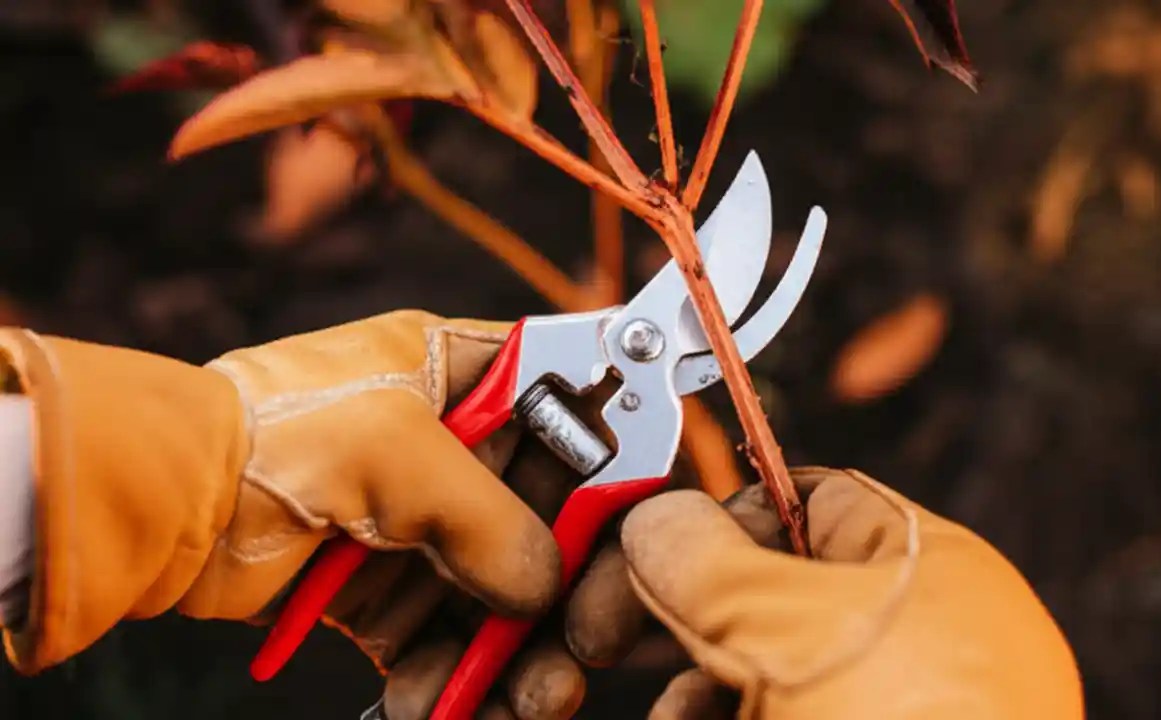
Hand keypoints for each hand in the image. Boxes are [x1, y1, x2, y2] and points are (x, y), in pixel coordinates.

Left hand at [0, 310, 585, 718]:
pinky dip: (452, 677)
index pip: (576, 406)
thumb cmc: (272, 433)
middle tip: (583, 644)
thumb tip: (543, 589)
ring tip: (527, 701)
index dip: (617, 459)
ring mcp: (421, 520)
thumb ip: (492, 519)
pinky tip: (441, 706)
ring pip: (506, 589)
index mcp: (465, 373)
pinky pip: (445, 636)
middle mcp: (455, 445)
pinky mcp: (387, 586)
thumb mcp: (400, 451)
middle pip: (554, 515)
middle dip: (572, 586)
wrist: (162, 504)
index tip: (640, 523)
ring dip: (521, 649)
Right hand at [565, 466, 1084, 718]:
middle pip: (770, 593)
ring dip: (693, 695)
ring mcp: (892, 710)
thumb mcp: (780, 625)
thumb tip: (654, 518)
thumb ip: (703, 557)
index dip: (718, 516)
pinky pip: (780, 718)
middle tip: (604, 635)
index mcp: (924, 568)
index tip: (643, 548)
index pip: (807, 500)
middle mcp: (914, 637)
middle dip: (682, 618)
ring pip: (763, 675)